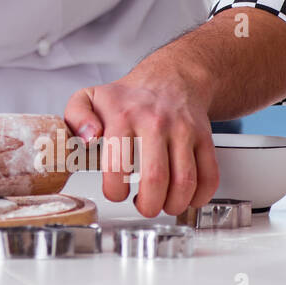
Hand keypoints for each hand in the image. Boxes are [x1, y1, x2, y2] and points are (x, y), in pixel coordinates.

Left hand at [63, 75, 219, 217]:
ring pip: (185, 182)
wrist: (170, 78)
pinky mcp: (204, 138)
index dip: (115, 190)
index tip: (115, 193)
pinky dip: (199, 196)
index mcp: (123, 117)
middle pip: (155, 178)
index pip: (118, 164)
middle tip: (142, 206)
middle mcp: (155, 123)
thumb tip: (87, 140)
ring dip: (173, 204)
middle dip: (147, 204)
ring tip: (162, 204)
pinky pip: (209, 176)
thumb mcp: (88, 98)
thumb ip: (76, 118)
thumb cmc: (127, 97)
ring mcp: (183, 131)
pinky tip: (185, 197)